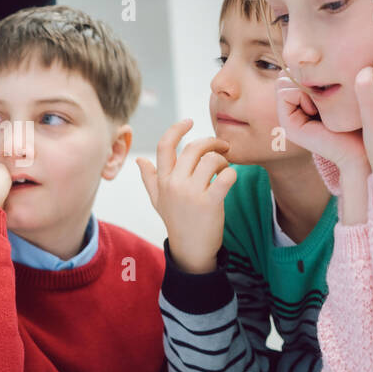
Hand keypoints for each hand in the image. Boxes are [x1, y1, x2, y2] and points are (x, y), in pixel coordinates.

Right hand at [136, 120, 232, 273]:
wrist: (191, 250)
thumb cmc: (177, 222)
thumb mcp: (159, 201)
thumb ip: (149, 179)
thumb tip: (139, 161)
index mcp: (163, 180)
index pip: (165, 146)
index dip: (177, 129)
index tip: (189, 121)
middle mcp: (175, 184)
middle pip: (194, 148)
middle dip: (212, 142)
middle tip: (222, 146)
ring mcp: (191, 194)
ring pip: (212, 160)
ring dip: (223, 160)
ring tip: (225, 168)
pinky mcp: (210, 203)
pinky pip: (227, 177)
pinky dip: (233, 174)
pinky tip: (231, 179)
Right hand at [275, 74, 368, 175]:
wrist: (364, 149)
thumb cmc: (363, 116)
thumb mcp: (348, 87)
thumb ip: (331, 73)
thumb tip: (315, 55)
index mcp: (305, 101)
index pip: (295, 69)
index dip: (312, 69)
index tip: (333, 85)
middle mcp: (294, 110)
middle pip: (287, 73)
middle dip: (306, 76)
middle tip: (327, 93)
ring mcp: (288, 118)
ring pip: (283, 80)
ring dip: (305, 84)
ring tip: (323, 102)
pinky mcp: (288, 126)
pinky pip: (284, 92)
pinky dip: (300, 93)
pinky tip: (318, 109)